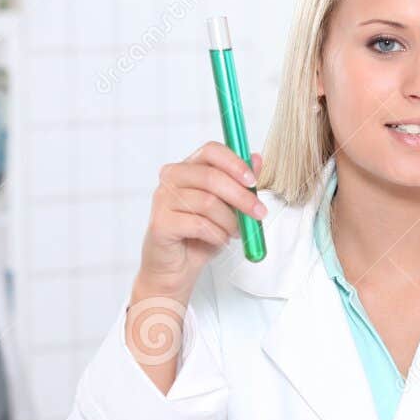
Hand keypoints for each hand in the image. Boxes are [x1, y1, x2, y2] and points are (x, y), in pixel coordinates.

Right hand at [135, 142, 263, 304]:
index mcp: (188, 168)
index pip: (211, 150)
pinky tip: (219, 240)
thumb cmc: (199, 235)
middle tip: (259, 212)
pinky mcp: (161, 223)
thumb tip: (257, 159)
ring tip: (234, 232)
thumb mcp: (227, 207)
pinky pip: (199, 225)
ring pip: (207, 202)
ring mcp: (163, 200)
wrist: (176, 268)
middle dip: (241, 197)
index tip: (253, 181)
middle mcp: (171, 179)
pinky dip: (217, 235)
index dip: (235, 163)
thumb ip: (240, 183)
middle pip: (211, 176)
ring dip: (229, 221)